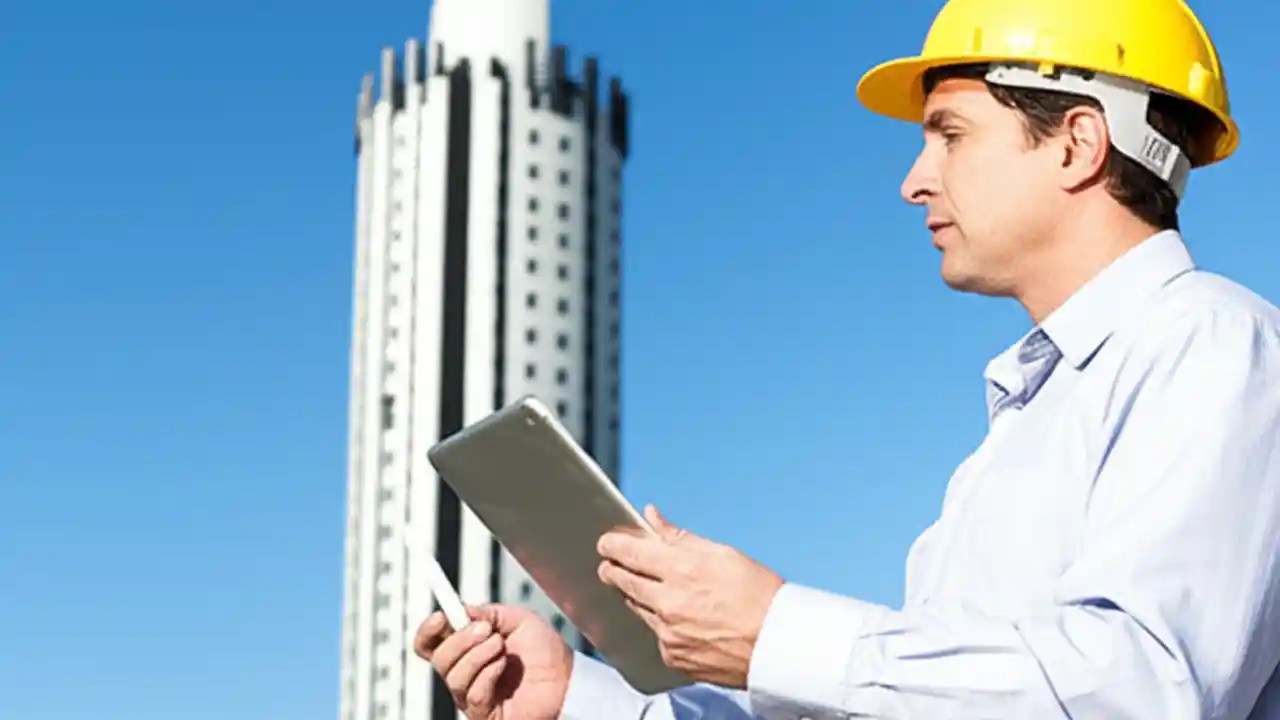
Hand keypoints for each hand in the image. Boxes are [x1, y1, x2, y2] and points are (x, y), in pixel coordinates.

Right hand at [413, 604, 573, 719]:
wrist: (568, 680)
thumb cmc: (545, 653)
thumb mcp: (518, 620)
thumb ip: (489, 613)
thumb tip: (462, 610)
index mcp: (467, 649)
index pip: (431, 644)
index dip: (428, 630)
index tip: (441, 616)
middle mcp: (465, 674)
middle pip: (438, 658)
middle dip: (460, 639)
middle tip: (487, 630)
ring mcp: (472, 695)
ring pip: (453, 676)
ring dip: (478, 655)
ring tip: (502, 648)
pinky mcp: (483, 713)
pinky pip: (473, 694)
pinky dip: (488, 674)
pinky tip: (505, 667)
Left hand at [597, 505, 784, 687]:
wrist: (778, 645)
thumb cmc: (759, 596)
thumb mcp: (723, 554)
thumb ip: (680, 537)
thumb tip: (653, 517)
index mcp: (681, 569)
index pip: (628, 552)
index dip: (612, 544)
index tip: (606, 541)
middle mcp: (668, 602)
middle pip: (623, 580)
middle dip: (613, 568)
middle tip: (612, 563)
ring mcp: (668, 632)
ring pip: (636, 608)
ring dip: (635, 595)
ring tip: (646, 587)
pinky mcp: (672, 656)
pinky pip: (654, 634)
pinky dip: (659, 623)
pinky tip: (673, 618)